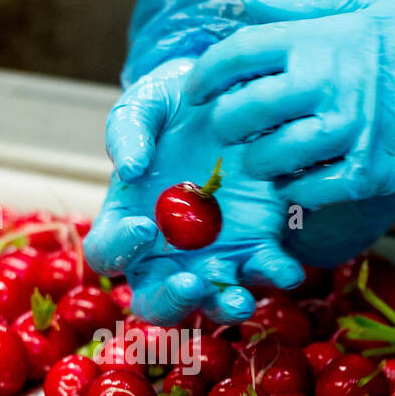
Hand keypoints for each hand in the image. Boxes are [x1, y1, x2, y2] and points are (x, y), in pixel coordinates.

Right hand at [84, 59, 305, 324]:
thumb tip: (130, 170)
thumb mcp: (148, 102)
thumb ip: (128, 129)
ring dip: (224, 305)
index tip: (144, 227)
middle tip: (191, 284)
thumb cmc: (176, 103)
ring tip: (240, 298)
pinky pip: (264, 270)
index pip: (107, 253)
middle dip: (173, 301)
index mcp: (127, 220)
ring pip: (212, 300)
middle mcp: (167, 250)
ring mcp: (213, 252)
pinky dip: (275, 275)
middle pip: (156, 300)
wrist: (235, 91)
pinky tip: (287, 270)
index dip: (119, 248)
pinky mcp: (257, 243)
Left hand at [185, 0, 394, 209]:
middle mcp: (328, 82)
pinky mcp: (370, 173)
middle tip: (230, 135)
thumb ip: (306, 10)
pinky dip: (296, 192)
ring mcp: (349, 130)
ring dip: (259, 166)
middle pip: (241, 113)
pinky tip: (301, 183)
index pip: (238, 54)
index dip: (205, 75)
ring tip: (267, 161)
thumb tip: (250, 1)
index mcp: (323, 38)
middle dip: (225, 128)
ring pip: (269, 159)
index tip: (195, 92)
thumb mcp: (371, 8)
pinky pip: (307, 192)